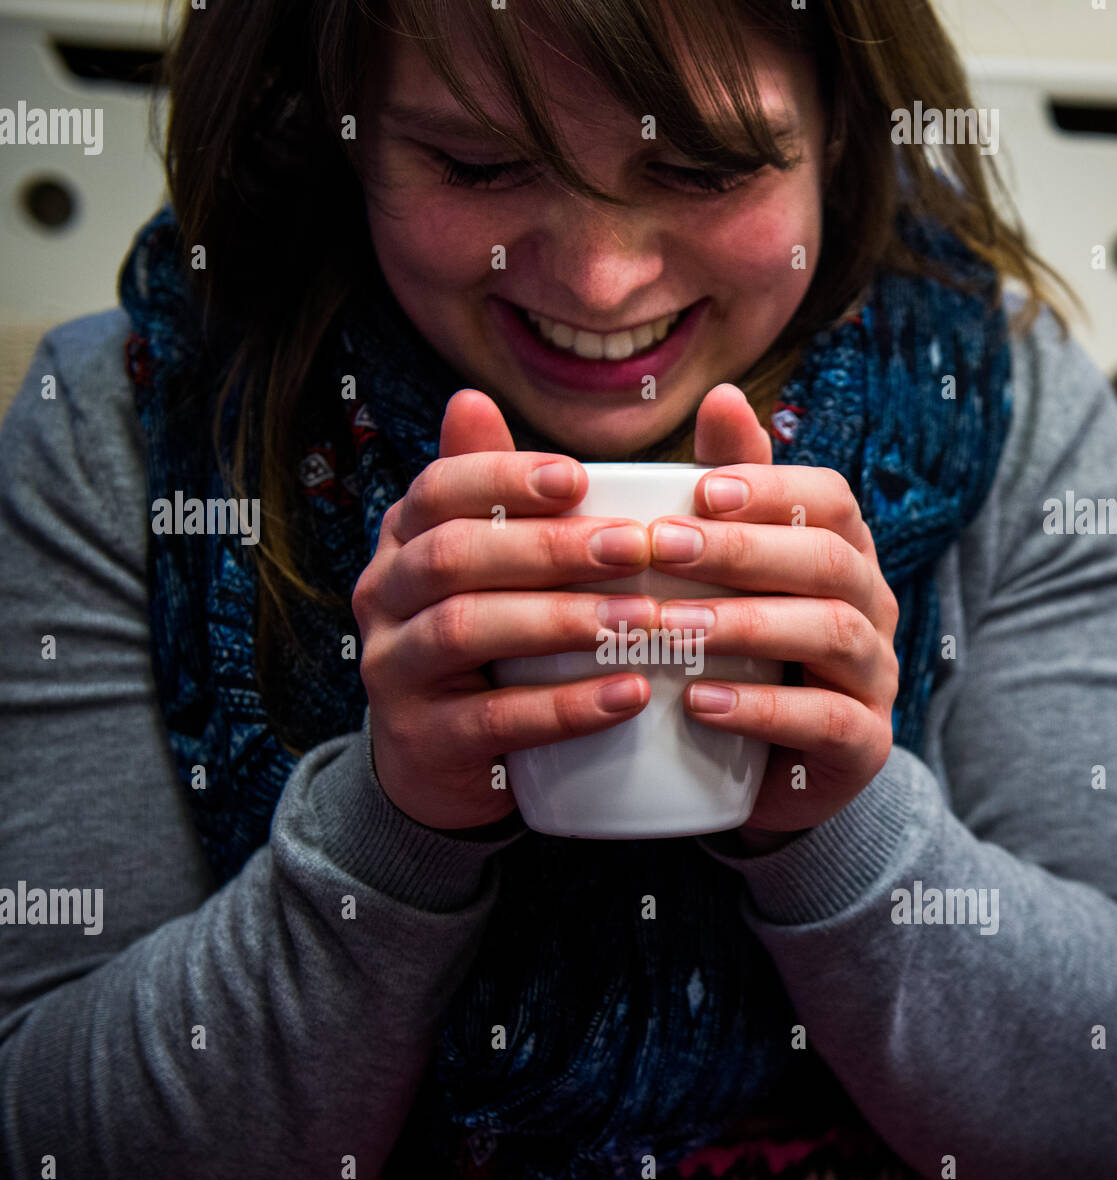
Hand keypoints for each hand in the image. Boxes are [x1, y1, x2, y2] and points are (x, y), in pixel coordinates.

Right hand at [352, 389, 662, 831]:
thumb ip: (497, 492)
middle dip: (549, 547)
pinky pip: (494, 719)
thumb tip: (472, 395)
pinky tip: (630, 694)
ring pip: (466, 630)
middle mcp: (385, 596)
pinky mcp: (424, 740)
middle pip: (454, 555)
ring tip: (645, 621)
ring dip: (562, 621)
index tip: (580, 478)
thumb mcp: (494, 566)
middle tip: (636, 547)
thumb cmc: (492, 643)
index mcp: (406, 540)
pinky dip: (566, 706)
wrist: (444, 760)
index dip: (505, 477)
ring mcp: (394, 670)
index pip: (440, 489)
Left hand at [650, 383, 899, 842]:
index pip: (830, 498)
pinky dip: (763, 709)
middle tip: (660, 548)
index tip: (699, 489)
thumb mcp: (725, 573)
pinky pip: (828, 721)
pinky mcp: (862, 746)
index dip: (771, 488)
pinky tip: (700, 702)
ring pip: (833, 633)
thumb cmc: (736, 652)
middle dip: (742, 549)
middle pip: (827, 560)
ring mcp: (875, 678)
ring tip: (670, 627)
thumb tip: (722, 395)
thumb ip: (725, 493)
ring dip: (746, 623)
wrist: (757, 775)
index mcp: (843, 553)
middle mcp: (871, 607)